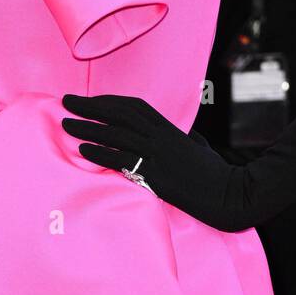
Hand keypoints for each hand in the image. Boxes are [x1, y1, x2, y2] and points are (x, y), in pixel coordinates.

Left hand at [61, 93, 252, 232]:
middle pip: (119, 114)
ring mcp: (158, 155)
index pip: (134, 106)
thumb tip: (188, 139)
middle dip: (90, 106)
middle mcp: (161, 137)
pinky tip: (83, 150)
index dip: (109, 101)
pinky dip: (101, 153)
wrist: (230, 194)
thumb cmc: (217, 174)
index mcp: (169, 129)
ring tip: (67, 124)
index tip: (90, 100)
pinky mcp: (155, 175)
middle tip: (66, 101)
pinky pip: (122, 160)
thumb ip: (189, 140)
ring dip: (88, 128)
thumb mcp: (201, 149)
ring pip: (116, 134)